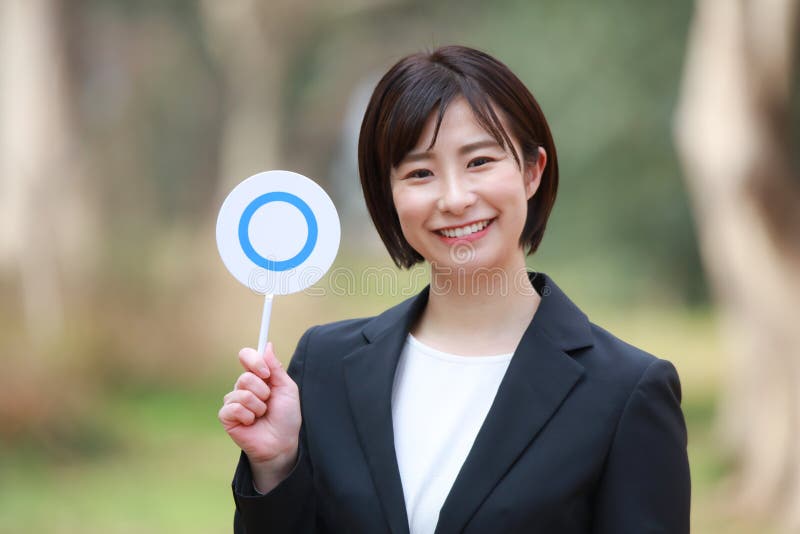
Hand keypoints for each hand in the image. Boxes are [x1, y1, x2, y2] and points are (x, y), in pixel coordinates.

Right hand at [219, 342, 300, 489]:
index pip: (246, 356)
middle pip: (245, 377)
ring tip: (262, 415)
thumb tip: (267, 345)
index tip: (266, 373)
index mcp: (258, 377)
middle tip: (268, 403)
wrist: (283, 443)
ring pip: (241, 394)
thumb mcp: (287, 388)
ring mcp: (233, 401)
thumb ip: (275, 367)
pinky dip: (247, 416)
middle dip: (263, 392)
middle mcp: (243, 387)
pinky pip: (233, 408)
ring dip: (258, 407)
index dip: (254, 361)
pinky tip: (251, 423)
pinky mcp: (226, 417)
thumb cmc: (287, 417)